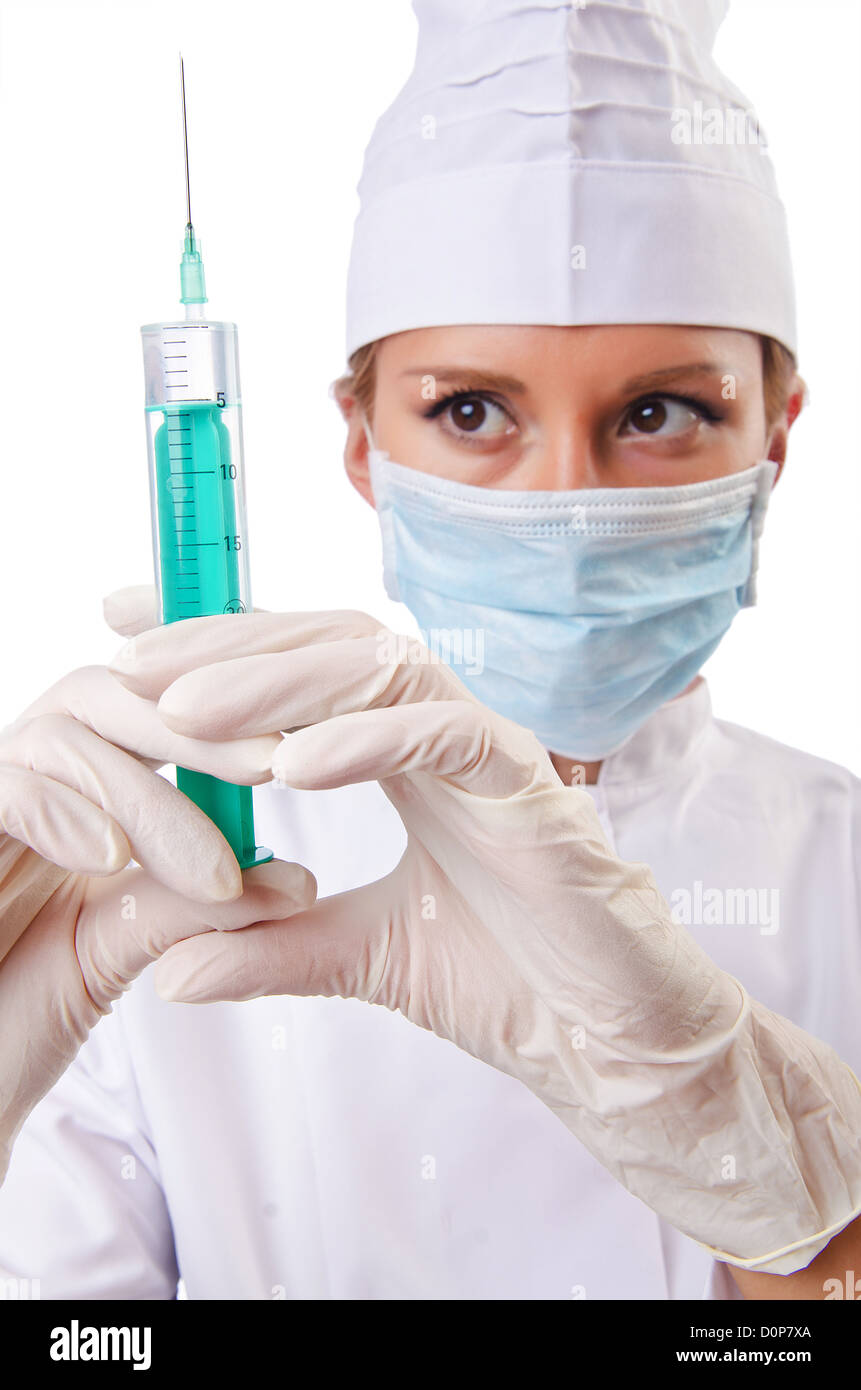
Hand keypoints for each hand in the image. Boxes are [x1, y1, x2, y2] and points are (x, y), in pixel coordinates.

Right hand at [0, 618, 314, 1182]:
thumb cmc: (4, 1025)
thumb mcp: (115, 952)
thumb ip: (194, 908)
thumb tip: (299, 881)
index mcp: (70, 791)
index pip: (144, 704)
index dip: (218, 704)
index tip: (296, 741)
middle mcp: (21, 778)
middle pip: (106, 693)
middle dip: (196, 725)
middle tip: (271, 765)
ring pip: (61, 736)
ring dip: (146, 798)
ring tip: (212, 875)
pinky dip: (58, 811)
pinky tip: (109, 858)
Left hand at [106, 597, 860, 1275]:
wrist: (609, 1044)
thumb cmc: (507, 983)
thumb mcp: (360, 957)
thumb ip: (269, 947)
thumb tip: (166, 970)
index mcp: (401, 754)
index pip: (302, 668)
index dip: (217, 642)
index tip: (124, 631)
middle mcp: (441, 733)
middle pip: (329, 645)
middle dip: (228, 648)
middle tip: (131, 664)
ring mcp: (490, 749)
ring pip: (382, 670)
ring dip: (279, 683)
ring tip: (187, 711)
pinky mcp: (533, 787)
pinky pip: (450, 734)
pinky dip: (371, 739)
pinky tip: (293, 767)